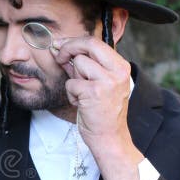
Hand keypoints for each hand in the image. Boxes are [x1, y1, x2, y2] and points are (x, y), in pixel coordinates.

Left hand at [53, 37, 147, 179]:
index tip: (59, 45)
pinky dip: (71, 93)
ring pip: (78, 64)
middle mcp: (117, 71)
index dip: (74, 42)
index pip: (95, 42)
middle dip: (68, 48)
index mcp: (121, 66)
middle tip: (59, 56)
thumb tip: (60, 48)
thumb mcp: (97, 84)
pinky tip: (81, 103)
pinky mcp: (94, 92)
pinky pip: (71, 83)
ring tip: (82, 94)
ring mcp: (107, 81)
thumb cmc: (102, 112)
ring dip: (73, 79)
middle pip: (87, 44)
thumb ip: (81, 65)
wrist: (109, 137)